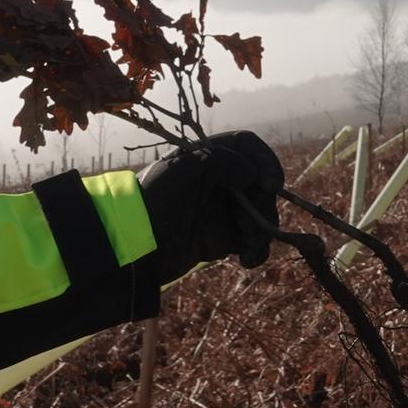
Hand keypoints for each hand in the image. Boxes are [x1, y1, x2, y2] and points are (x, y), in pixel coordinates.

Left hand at [138, 130, 283, 282]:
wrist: (138, 244)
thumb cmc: (158, 200)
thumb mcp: (187, 169)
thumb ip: (225, 162)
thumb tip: (253, 174)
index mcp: (209, 158)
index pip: (248, 148)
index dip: (265, 162)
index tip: (270, 185)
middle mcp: (219, 182)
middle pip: (261, 185)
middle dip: (263, 205)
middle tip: (247, 224)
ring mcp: (222, 211)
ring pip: (261, 215)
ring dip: (262, 230)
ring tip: (249, 245)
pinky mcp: (223, 239)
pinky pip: (253, 241)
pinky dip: (256, 250)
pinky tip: (247, 259)